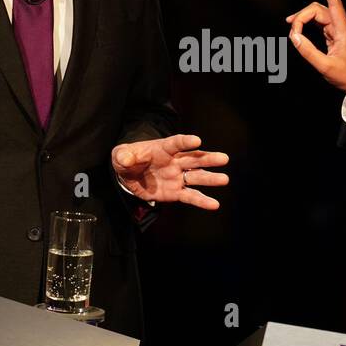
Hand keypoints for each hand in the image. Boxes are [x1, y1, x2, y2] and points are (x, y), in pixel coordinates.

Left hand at [112, 134, 228, 209]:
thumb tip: (126, 159)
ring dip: (210, 178)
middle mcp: (174, 161)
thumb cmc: (127, 160)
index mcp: (163, 149)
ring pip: (196, 176)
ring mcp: (177, 177)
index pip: (175, 143)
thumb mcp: (120, 155)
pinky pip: (190, 196)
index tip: (197, 140)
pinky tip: (214, 205)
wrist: (128, 176)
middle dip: (208, 158)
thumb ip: (123, 156)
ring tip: (224, 179)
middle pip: (193, 159)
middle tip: (224, 158)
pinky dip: (201, 201)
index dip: (185, 142)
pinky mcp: (176, 192)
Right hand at [285, 0, 345, 99]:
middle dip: (302, 16)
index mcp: (342, 30)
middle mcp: (340, 26)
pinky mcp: (333, 35)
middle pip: (318, 9)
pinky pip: (318, 23)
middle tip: (292, 32)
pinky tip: (298, 30)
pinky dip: (307, 24)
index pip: (334, 2)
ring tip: (292, 30)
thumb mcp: (325, 66)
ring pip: (317, 15)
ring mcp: (337, 30)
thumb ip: (308, 52)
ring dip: (303, 19)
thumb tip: (295, 38)